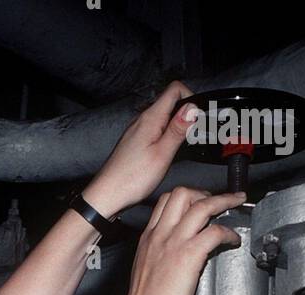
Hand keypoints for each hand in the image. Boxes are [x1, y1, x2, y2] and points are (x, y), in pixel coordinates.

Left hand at [83, 81, 199, 217]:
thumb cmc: (131, 179)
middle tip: (191, 137)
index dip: (191, 98)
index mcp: (150, 118)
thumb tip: (193, 108)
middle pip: (170, 102)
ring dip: (175, 127)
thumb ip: (178, 129)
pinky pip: (154, 130)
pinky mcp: (134, 141)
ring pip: (163, 117)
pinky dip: (165, 136)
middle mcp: (142, 120)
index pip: (175, 89)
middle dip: (185, 115)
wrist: (106, 195)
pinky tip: (165, 153)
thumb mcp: (162, 154)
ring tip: (178, 148)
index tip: (198, 118)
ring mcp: (137, 130)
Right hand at [116, 187, 245, 294]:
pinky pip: (215, 232)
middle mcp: (161, 234)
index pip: (166, 202)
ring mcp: (175, 243)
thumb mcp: (145, 268)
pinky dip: (229, 232)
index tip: (199, 201)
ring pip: (201, 205)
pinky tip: (233, 239)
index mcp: (149, 237)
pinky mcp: (189, 255)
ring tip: (235, 203)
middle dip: (204, 193)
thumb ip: (159, 253)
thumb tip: (177, 251)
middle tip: (218, 201)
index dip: (186, 196)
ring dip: (223, 201)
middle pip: (182, 193)